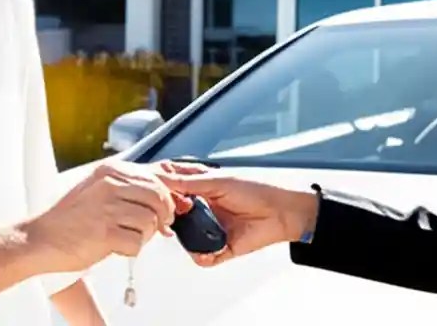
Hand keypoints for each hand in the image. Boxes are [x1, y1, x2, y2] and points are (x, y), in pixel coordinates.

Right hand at [23, 160, 178, 272]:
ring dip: (145, 234)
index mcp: (111, 171)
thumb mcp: (100, 189)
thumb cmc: (71, 218)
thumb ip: (131, 189)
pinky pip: (138, 243)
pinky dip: (132, 249)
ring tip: (128, 236)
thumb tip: (168, 199)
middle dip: (163, 216)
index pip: (157, 177)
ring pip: (151, 221)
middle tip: (157, 227)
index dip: (170, 196)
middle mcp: (110, 184)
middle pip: (159, 197)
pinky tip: (117, 247)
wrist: (40, 239)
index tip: (173, 209)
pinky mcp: (105, 233)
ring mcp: (108, 208)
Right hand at [157, 170, 319, 266]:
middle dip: (170, 217)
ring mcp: (210, 229)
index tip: (154, 194)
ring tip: (195, 229)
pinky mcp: (219, 248)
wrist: (282, 212)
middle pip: (174, 216)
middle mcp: (202, 209)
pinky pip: (202, 257)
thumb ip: (188, 182)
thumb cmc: (256, 191)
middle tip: (173, 214)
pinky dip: (202, 255)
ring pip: (185, 238)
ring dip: (186, 237)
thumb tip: (161, 179)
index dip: (161, 192)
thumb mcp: (218, 181)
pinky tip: (209, 248)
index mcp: (200, 188)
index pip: (172, 189)